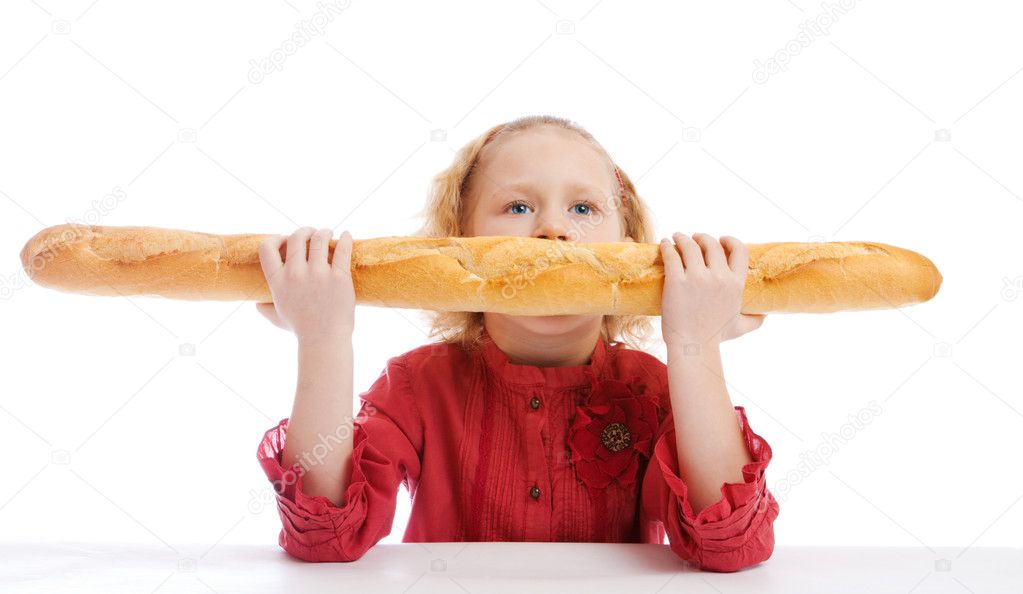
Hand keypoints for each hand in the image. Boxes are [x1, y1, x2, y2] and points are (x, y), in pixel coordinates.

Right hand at [256, 227, 355, 342]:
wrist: (325, 341)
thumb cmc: (302, 329)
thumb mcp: (278, 318)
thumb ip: (265, 309)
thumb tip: (256, 304)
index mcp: (278, 281)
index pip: (267, 248)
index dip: (276, 238)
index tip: (285, 239)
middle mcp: (295, 274)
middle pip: (296, 237)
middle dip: (305, 231)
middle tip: (312, 232)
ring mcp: (318, 274)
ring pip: (319, 239)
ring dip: (324, 232)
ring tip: (329, 233)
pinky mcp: (339, 277)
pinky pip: (343, 249)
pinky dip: (346, 239)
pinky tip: (348, 235)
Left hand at [659, 232, 764, 347]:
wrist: (692, 347)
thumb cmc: (715, 337)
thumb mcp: (740, 327)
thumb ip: (755, 319)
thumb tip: (765, 316)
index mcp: (735, 284)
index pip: (739, 250)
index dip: (730, 240)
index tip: (721, 239)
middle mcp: (719, 277)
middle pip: (711, 244)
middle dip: (702, 237)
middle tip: (694, 238)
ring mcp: (697, 278)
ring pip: (690, 246)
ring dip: (682, 238)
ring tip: (676, 237)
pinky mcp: (676, 281)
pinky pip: (671, 255)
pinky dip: (667, 246)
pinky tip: (665, 244)